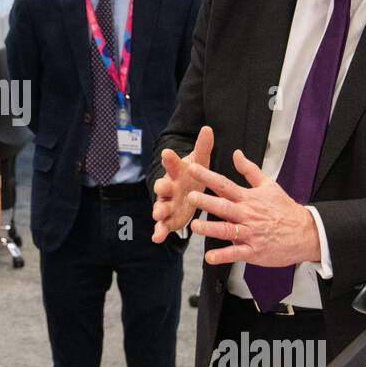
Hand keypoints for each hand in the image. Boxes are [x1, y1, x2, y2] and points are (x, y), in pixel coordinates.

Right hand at [151, 125, 213, 241]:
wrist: (189, 193)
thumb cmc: (193, 176)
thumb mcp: (200, 161)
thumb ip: (203, 147)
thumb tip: (208, 128)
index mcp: (176, 172)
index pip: (172, 164)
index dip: (169, 159)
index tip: (167, 153)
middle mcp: (169, 187)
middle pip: (162, 186)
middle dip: (161, 187)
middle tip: (161, 187)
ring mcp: (167, 203)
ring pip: (160, 206)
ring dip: (158, 210)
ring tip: (158, 215)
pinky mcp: (169, 218)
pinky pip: (163, 225)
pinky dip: (159, 231)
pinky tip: (157, 238)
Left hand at [184, 149, 320, 267]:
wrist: (306, 233)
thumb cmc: (285, 210)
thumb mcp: (269, 185)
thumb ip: (250, 170)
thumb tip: (236, 153)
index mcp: (248, 198)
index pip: (225, 184)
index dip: (208, 176)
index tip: (193, 169)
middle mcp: (247, 215)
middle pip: (224, 206)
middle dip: (207, 201)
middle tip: (191, 196)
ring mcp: (251, 233)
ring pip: (228, 230)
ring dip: (211, 229)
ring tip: (195, 226)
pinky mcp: (254, 250)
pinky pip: (237, 253)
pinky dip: (223, 256)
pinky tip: (209, 257)